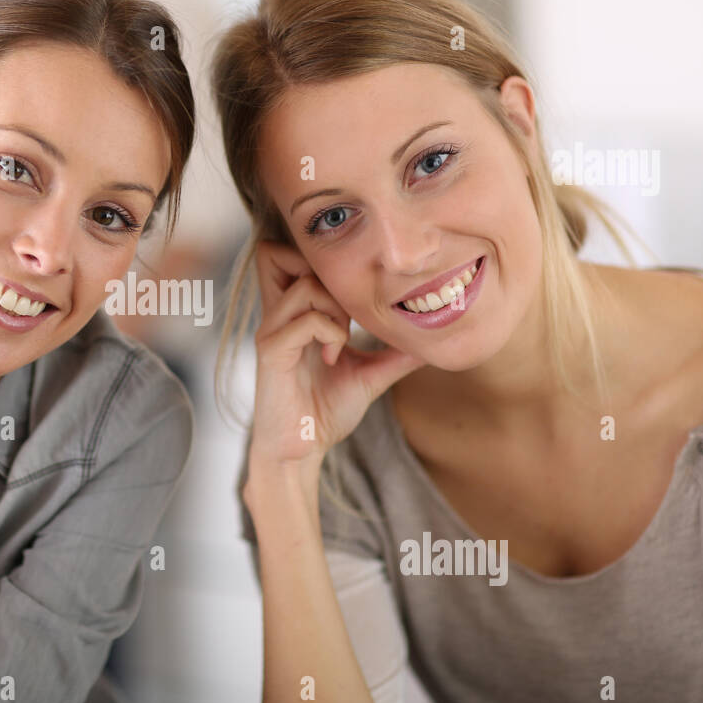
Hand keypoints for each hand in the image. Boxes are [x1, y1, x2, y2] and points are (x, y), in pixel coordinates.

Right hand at [249, 241, 425, 466]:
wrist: (301, 450)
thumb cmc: (324, 412)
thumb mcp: (369, 374)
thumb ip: (394, 354)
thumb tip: (431, 341)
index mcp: (291, 314)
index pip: (287, 256)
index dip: (319, 262)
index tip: (349, 302)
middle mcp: (275, 315)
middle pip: (276, 252)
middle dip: (321, 271)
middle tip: (343, 310)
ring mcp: (270, 331)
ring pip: (305, 284)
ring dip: (335, 307)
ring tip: (342, 340)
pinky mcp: (271, 352)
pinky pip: (305, 320)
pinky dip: (330, 334)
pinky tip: (332, 358)